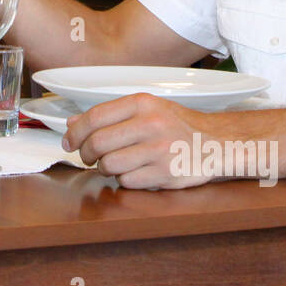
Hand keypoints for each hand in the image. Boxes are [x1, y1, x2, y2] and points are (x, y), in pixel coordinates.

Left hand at [61, 93, 212, 189]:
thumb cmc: (177, 125)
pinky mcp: (166, 173)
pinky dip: (125, 180)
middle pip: (98, 143)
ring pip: (110, 165)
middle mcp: (151, 124)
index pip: (95, 117)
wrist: (217, 143)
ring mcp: (159, 150)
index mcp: (143, 103)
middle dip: (86, 154)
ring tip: (114, 165)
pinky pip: (128, 181)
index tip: (69, 142)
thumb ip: (110, 115)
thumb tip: (72, 124)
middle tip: (88, 158)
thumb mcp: (146, 110)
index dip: (75, 133)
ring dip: (105, 169)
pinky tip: (135, 172)